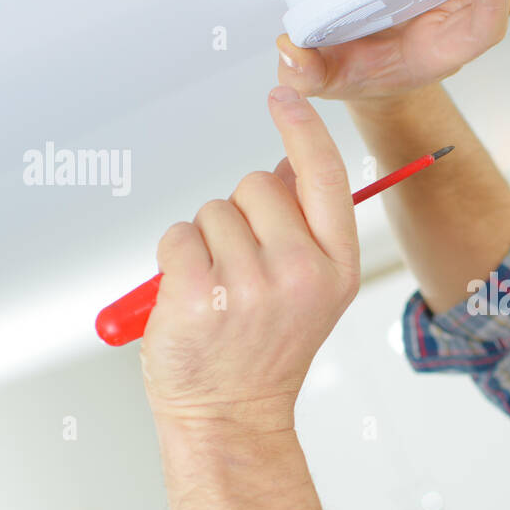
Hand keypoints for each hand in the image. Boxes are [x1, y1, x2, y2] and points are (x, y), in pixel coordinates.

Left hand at [139, 87, 358, 433]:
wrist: (231, 415)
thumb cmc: (266, 350)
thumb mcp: (310, 289)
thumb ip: (304, 227)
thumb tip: (288, 161)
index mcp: (336, 267)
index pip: (325, 176)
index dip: (303, 127)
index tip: (284, 93)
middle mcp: (299, 272)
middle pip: (256, 185)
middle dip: (241, 212)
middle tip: (242, 269)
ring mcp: (248, 285)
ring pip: (212, 212)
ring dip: (205, 242)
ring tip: (216, 292)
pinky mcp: (196, 294)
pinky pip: (176, 236)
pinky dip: (174, 259)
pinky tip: (190, 298)